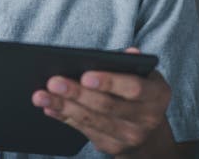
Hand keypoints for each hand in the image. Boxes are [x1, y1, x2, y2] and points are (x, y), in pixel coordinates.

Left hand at [31, 47, 172, 156]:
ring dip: (63, 106)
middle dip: (77, 93)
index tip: (85, 75)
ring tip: (41, 95)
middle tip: (53, 82)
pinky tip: (50, 107)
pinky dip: (64, 118)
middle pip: (106, 106)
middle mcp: (147, 119)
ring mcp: (129, 137)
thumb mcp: (145, 75)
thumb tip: (128, 53)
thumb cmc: (141, 92)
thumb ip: (133, 64)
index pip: (133, 88)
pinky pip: (84, 131)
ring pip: (91, 120)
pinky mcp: (112, 147)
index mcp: (157, 95)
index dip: (109, 82)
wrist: (150, 132)